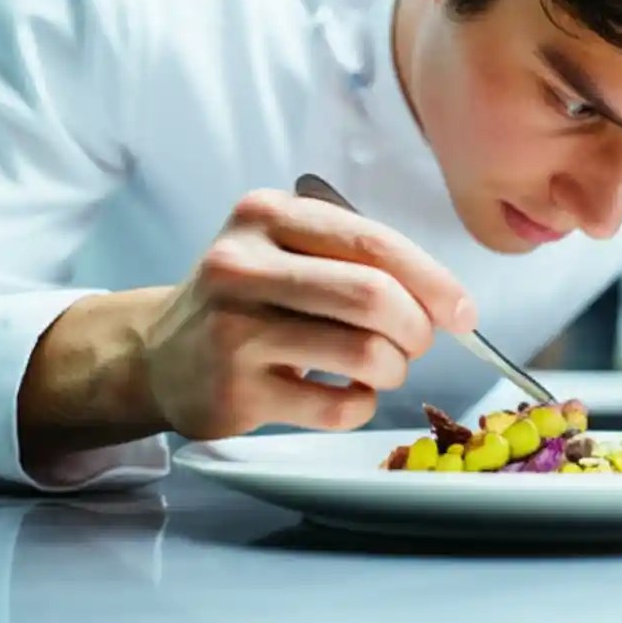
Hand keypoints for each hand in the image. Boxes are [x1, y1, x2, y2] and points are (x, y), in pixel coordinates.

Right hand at [142, 189, 474, 439]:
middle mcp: (241, 266)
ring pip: (363, 353)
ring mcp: (234, 332)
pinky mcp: (236, 394)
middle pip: (373, 297)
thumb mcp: (286, 250)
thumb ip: (359, 258)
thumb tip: (449, 304)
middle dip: (417, 327)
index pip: (375, 242)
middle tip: (417, 342)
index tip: (462, 311)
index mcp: (266, 216)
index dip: (434, 280)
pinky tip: (349, 393)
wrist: (159, 356)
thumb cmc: (249, 299)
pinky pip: (341, 406)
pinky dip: (364, 404)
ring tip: (382, 367)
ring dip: (394, 368)